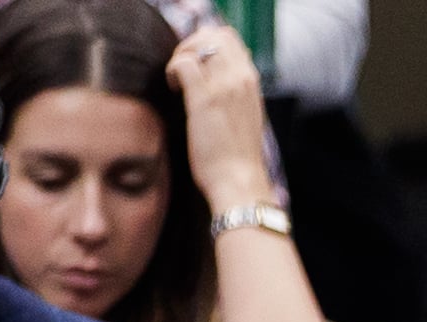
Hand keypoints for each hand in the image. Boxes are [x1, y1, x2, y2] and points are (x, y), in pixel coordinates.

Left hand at [167, 26, 274, 214]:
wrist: (240, 181)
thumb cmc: (237, 156)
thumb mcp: (243, 117)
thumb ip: (233, 95)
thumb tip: (211, 81)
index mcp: (253, 83)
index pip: (231, 40)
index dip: (207, 44)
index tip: (196, 64)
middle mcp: (242, 79)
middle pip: (214, 35)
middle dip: (192, 44)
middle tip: (183, 68)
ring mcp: (225, 86)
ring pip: (199, 44)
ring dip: (182, 55)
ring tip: (178, 79)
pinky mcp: (205, 98)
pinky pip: (184, 63)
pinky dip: (173, 69)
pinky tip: (174, 88)